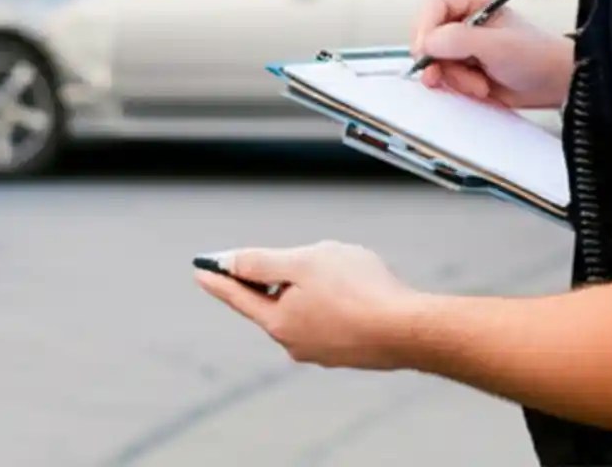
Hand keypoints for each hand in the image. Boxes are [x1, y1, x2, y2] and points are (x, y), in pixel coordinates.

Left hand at [195, 242, 419, 370]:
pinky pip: (329, 320)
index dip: (218, 279)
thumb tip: (231, 263)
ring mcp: (323, 351)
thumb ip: (262, 263)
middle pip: (270, 304)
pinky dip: (330, 302)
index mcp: (278, 322)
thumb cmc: (359, 291)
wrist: (411, 329)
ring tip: (332, 271)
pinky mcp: (349, 352)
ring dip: (305, 290)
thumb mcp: (303, 263)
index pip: (237, 296)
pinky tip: (352, 290)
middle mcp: (296, 343)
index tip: (199, 270)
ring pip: (302, 311)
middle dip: (269, 280)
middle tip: (265, 260)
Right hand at [411, 0, 574, 109]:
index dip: (425, 29)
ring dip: (453, 78)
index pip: (433, 7)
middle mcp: (462, 21)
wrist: (553, 84)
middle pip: (426, 36)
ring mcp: (460, 46)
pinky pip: (441, 77)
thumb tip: (427, 43)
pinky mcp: (460, 68)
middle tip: (445, 74)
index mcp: (472, 1)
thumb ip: (460, 40)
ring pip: (432, 61)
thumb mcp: (498, 45)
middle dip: (438, 60)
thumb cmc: (535, 56)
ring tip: (479, 84)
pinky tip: (476, 88)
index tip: (426, 52)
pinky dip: (455, 86)